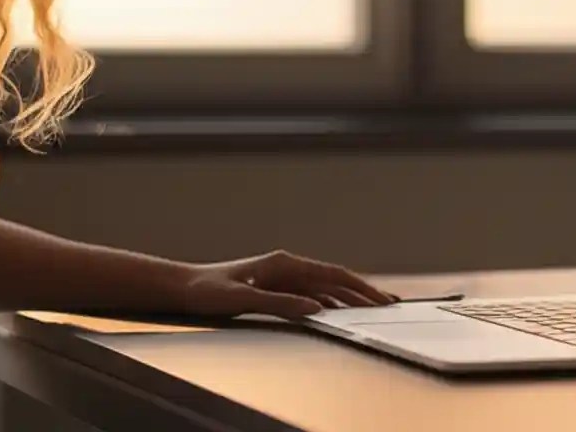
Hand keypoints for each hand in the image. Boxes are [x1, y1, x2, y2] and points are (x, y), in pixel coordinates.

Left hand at [177, 250, 396, 320]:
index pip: (332, 274)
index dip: (359, 286)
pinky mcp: (276, 288)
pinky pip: (311, 295)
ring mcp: (283, 277)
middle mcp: (288, 267)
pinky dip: (331, 303)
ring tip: (372, 308)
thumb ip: (280, 302)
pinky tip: (340, 312)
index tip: (380, 297)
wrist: (185, 287)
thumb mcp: (243, 299)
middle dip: (363, 291)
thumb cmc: (208, 290)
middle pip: (335, 279)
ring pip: (325, 287)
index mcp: (284, 263)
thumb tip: (315, 308)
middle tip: (390, 303)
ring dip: (349, 298)